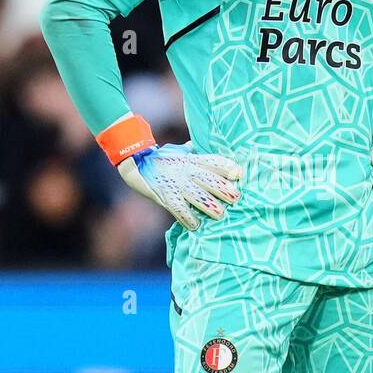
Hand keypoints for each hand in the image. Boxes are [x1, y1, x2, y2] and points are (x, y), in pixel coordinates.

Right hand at [118, 141, 241, 231]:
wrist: (134, 160)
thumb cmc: (160, 158)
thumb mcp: (178, 152)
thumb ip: (191, 152)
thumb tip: (198, 147)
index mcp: (191, 159)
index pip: (212, 161)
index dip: (227, 167)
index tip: (239, 173)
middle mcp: (185, 170)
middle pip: (208, 179)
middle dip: (223, 189)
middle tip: (236, 198)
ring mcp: (175, 183)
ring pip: (196, 195)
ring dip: (209, 205)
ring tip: (220, 214)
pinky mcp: (164, 195)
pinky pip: (178, 208)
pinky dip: (187, 218)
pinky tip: (196, 225)